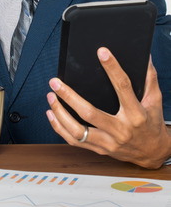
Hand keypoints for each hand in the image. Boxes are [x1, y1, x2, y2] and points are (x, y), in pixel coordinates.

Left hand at [46, 47, 170, 168]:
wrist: (154, 153)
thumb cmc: (152, 124)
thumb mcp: (155, 100)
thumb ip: (150, 78)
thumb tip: (145, 56)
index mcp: (136, 114)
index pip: (123, 87)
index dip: (112, 68)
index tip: (102, 52)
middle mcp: (120, 130)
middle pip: (90, 113)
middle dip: (69, 96)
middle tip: (55, 82)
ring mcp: (108, 142)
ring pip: (77, 131)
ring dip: (60, 113)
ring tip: (51, 97)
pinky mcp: (100, 150)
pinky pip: (75, 141)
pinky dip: (59, 128)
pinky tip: (52, 114)